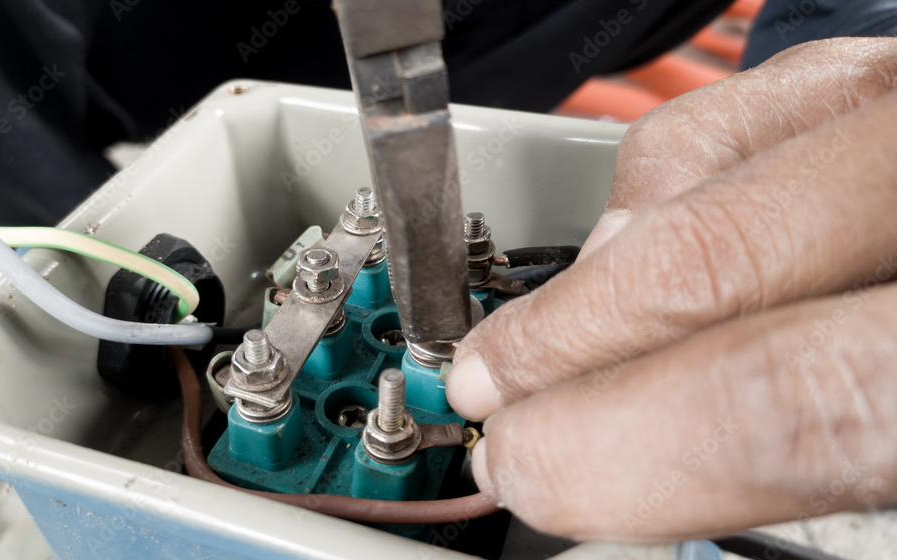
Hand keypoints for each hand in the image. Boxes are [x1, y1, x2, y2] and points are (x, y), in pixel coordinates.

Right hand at [446, 38, 896, 540]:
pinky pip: (726, 107)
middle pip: (718, 259)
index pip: (786, 398)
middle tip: (498, 396)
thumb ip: (780, 454)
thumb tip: (605, 473)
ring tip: (568, 336)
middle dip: (564, 345)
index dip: (622, 443)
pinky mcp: (883, 75)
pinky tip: (642, 242)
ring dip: (595, 271)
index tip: (535, 465)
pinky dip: (649, 184)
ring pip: (699, 164)